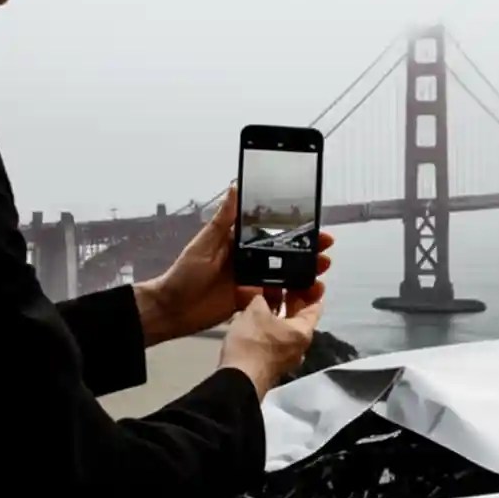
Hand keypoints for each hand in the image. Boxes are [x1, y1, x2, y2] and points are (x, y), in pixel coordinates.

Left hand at [134, 183, 332, 346]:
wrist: (172, 310)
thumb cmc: (184, 274)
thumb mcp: (204, 243)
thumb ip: (223, 220)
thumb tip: (234, 187)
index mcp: (237, 242)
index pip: (271, 231)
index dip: (293, 229)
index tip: (313, 226)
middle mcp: (247, 259)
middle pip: (283, 252)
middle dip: (306, 250)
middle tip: (326, 249)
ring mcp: (250, 280)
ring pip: (284, 272)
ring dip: (304, 270)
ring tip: (322, 268)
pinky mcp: (250, 299)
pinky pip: (275, 295)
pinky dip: (292, 292)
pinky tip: (308, 291)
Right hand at [220, 291, 324, 399]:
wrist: (238, 380)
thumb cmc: (253, 341)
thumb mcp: (255, 311)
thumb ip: (261, 299)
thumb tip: (262, 297)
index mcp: (303, 332)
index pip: (315, 307)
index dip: (312, 292)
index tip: (310, 281)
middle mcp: (299, 346)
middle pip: (298, 319)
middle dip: (289, 302)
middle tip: (281, 284)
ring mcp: (285, 358)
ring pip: (282, 330)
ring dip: (273, 315)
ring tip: (261, 299)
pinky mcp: (269, 364)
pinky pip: (270, 341)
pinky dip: (264, 328)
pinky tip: (249, 319)